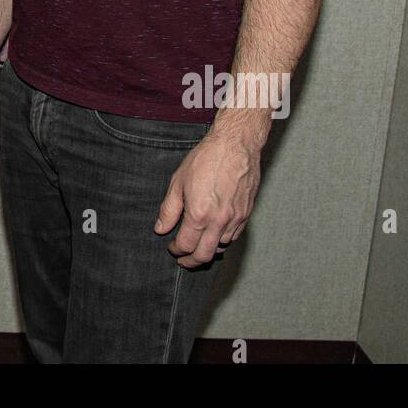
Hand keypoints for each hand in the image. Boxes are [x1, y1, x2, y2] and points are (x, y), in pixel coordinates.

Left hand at [154, 128, 260, 267]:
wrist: (235, 145)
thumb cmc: (206, 159)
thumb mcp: (178, 181)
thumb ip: (169, 209)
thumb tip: (160, 228)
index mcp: (199, 214)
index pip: (186, 245)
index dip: (176, 250)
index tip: (172, 248)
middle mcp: (219, 221)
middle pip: (204, 255)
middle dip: (191, 261)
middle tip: (183, 260)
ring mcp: (235, 219)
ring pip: (221, 247)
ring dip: (208, 251)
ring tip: (198, 246)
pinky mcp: (246, 213)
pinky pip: (234, 236)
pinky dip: (222, 241)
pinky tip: (215, 236)